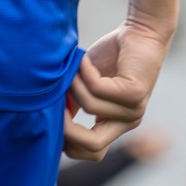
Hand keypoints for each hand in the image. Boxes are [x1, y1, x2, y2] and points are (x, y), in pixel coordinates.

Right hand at [62, 12, 169, 160]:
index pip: (94, 154)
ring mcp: (135, 109)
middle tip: (53, 104)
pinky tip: (83, 60)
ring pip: (90, 107)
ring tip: (71, 68)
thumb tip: (46, 120)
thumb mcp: (84, 87)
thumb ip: (71, 105)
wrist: (140, 32)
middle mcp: (128, 121)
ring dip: (73, 85)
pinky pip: (97, 89)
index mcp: (116, 124)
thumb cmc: (111, 57)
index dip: (70, 143)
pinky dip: (84, 73)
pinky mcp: (135, 92)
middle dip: (68, 129)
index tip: (54, 120)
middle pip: (94, 146)